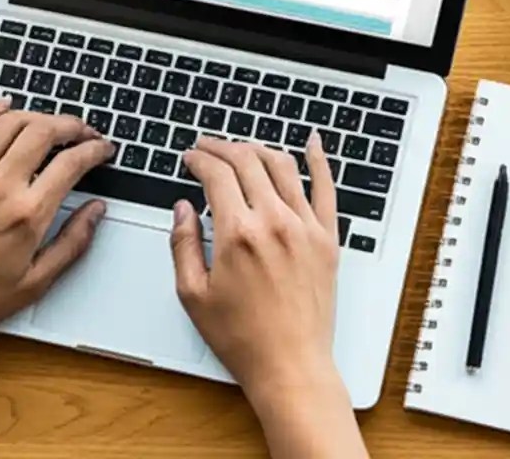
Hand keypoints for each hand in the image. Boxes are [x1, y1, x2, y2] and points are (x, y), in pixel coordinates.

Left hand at [0, 98, 113, 352]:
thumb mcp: (35, 282)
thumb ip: (72, 243)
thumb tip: (95, 212)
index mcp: (26, 215)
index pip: (71, 163)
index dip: (95, 150)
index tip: (103, 150)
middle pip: (44, 132)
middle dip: (72, 125)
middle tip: (84, 132)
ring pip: (9, 123)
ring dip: (38, 116)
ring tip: (51, 124)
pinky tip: (3, 106)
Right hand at [170, 134, 340, 402]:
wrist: (290, 366)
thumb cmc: (242, 338)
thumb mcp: (193, 294)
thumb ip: (183, 244)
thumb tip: (182, 208)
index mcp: (237, 234)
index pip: (216, 174)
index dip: (199, 159)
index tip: (190, 158)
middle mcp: (274, 222)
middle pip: (247, 161)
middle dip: (222, 147)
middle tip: (208, 147)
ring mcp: (305, 227)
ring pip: (282, 166)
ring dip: (258, 148)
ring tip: (243, 148)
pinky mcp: (327, 239)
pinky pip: (326, 188)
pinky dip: (319, 160)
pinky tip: (312, 143)